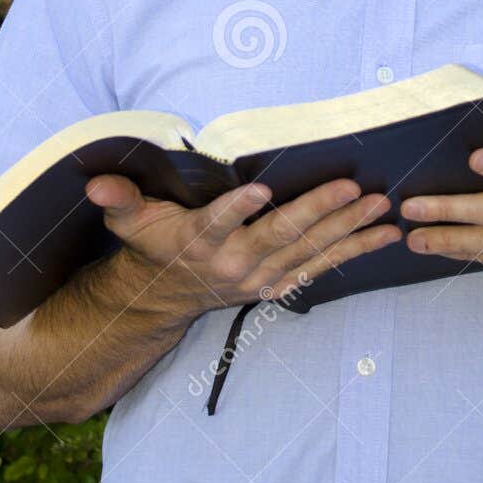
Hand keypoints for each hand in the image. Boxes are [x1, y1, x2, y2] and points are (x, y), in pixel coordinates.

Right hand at [85, 173, 401, 313]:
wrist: (166, 297)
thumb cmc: (154, 243)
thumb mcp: (131, 220)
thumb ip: (120, 199)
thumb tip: (97, 185)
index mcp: (199, 241)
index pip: (218, 223)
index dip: (237, 209)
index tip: (258, 189)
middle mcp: (234, 263)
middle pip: (279, 235)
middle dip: (318, 210)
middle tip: (351, 187)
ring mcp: (262, 276)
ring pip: (309, 250)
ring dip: (348, 228)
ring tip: (381, 207)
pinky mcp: (280, 281)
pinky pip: (323, 265)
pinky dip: (356, 249)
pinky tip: (385, 234)